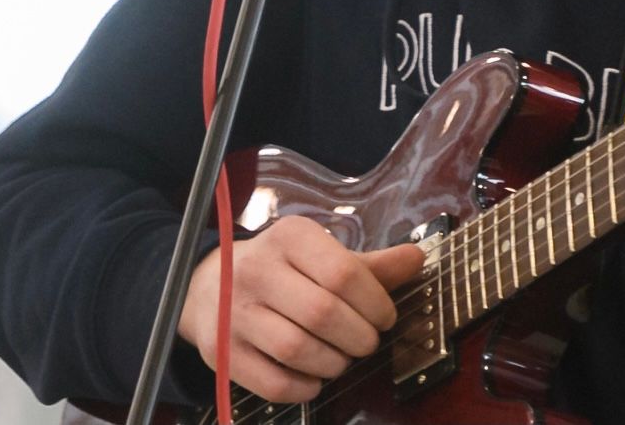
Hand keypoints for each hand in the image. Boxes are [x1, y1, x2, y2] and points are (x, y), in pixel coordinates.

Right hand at [176, 216, 424, 403]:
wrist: (208, 286)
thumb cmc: (281, 271)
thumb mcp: (321, 257)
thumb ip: (369, 266)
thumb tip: (416, 258)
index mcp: (288, 237)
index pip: (344, 273)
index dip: (376, 304)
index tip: (385, 318)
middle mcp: (255, 270)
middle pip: (323, 313)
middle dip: (359, 338)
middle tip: (366, 343)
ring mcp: (233, 313)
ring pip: (298, 350)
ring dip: (334, 363)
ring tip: (341, 358)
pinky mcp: (221, 351)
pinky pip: (274, 383)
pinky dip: (305, 388)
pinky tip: (315, 378)